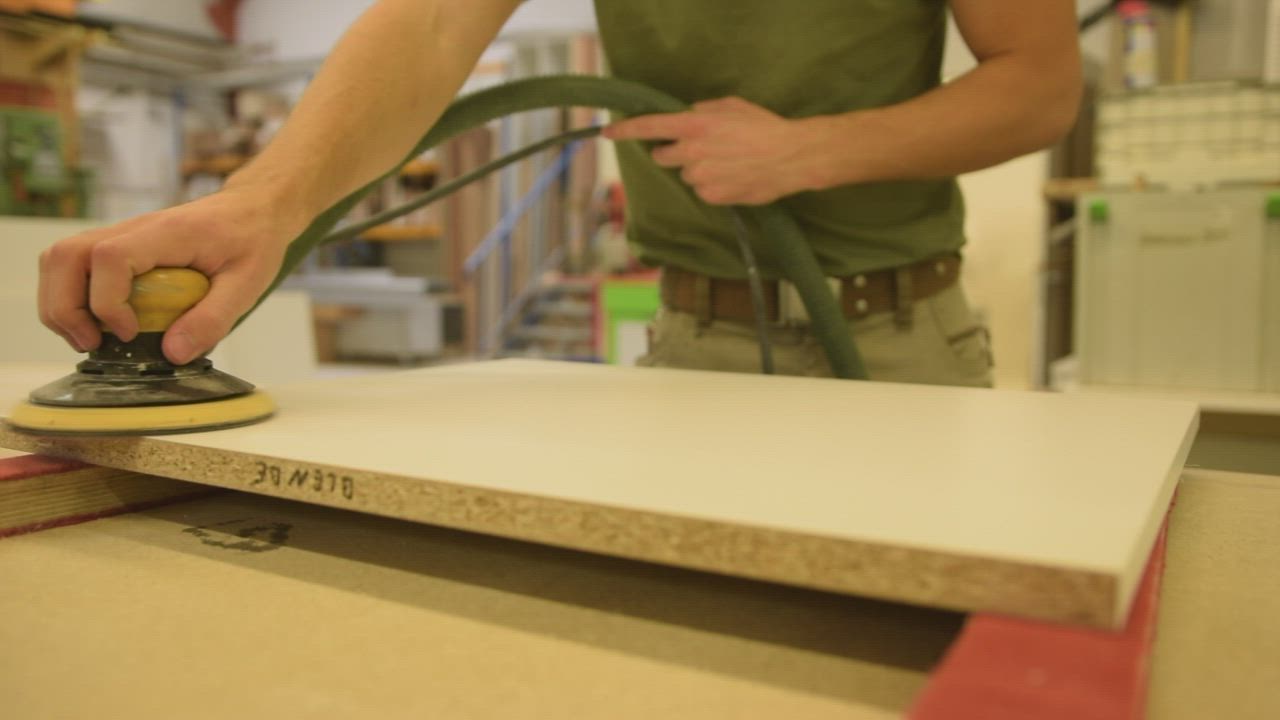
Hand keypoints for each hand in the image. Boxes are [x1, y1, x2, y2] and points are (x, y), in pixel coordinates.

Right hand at [38, 184, 309, 364]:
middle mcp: (134, 228)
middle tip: (93, 344)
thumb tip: (173, 354)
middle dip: (66, 308)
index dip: (107, 301)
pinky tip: (99, 323)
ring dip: (61, 303)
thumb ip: (213, 319)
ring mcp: (122, 234)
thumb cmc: (254, 240)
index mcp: (168, 233)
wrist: (254, 209)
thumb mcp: (248, 284)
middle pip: (66, 256)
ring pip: (59, 258)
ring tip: (90, 338)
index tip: (130, 333)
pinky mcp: (119, 245)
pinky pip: (74, 264)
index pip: (110, 257)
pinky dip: (71, 295)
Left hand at [602, 96, 830, 205]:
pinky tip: (734, 176)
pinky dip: (713, 185)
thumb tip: (686, 117)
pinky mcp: (712, 196)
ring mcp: (700, 177)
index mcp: (694, 125)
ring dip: (698, 169)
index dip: (625, 129)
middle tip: (699, 148)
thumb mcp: (731, 106)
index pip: (649, 126)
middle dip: (673, 153)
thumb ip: (702, 111)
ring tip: (728, 162)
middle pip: (663, 156)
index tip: (608, 132)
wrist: (791, 157)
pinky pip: (703, 190)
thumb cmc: (764, 126)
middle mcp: (691, 152)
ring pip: (686, 175)